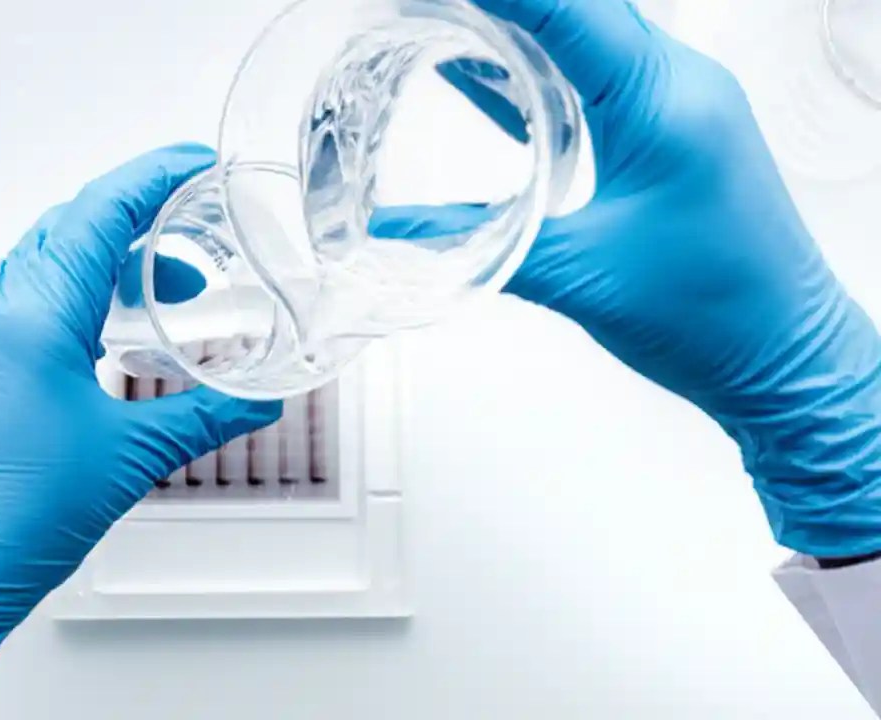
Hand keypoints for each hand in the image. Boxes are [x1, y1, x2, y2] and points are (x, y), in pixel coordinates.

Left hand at [0, 145, 281, 717]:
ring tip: (163, 292)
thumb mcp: (126, 461)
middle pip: (68, 227)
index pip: (98, 212)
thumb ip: (202, 417)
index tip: (194, 164)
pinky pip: (16, 302)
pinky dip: (67, 296)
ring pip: (40, 263)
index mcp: (29, 318)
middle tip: (194, 231)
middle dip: (137, 219)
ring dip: (103, 261)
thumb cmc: (4, 526)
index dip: (153, 177)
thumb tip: (255, 400)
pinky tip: (102, 333)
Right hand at [371, 0, 880, 557]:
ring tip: (436, 18)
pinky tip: (475, 68)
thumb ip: (475, 243)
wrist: (783, 360)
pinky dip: (531, 71)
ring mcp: (675, 106)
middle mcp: (678, 84)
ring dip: (512, 26)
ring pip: (581, 37)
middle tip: (423, 4)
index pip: (566, 13)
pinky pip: (587, 79)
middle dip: (500, 5)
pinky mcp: (663, 135)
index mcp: (665, 101)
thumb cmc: (714, 316)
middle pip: (575, 10)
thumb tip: (388, 231)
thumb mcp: (579, 275)